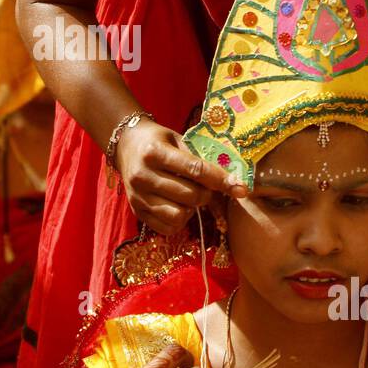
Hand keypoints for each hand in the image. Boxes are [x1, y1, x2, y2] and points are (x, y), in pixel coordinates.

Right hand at [113, 119, 246, 234]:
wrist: (126, 145)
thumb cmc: (158, 141)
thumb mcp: (178, 140)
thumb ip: (200, 160)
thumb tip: (233, 183)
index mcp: (154, 152)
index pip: (195, 170)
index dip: (221, 180)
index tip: (241, 188)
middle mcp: (143, 175)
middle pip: (190, 195)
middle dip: (206, 194)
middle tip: (205, 187)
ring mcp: (137, 196)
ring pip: (179, 215)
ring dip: (192, 209)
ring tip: (188, 197)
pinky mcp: (136, 211)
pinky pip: (167, 227)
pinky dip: (180, 220)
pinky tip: (178, 206)